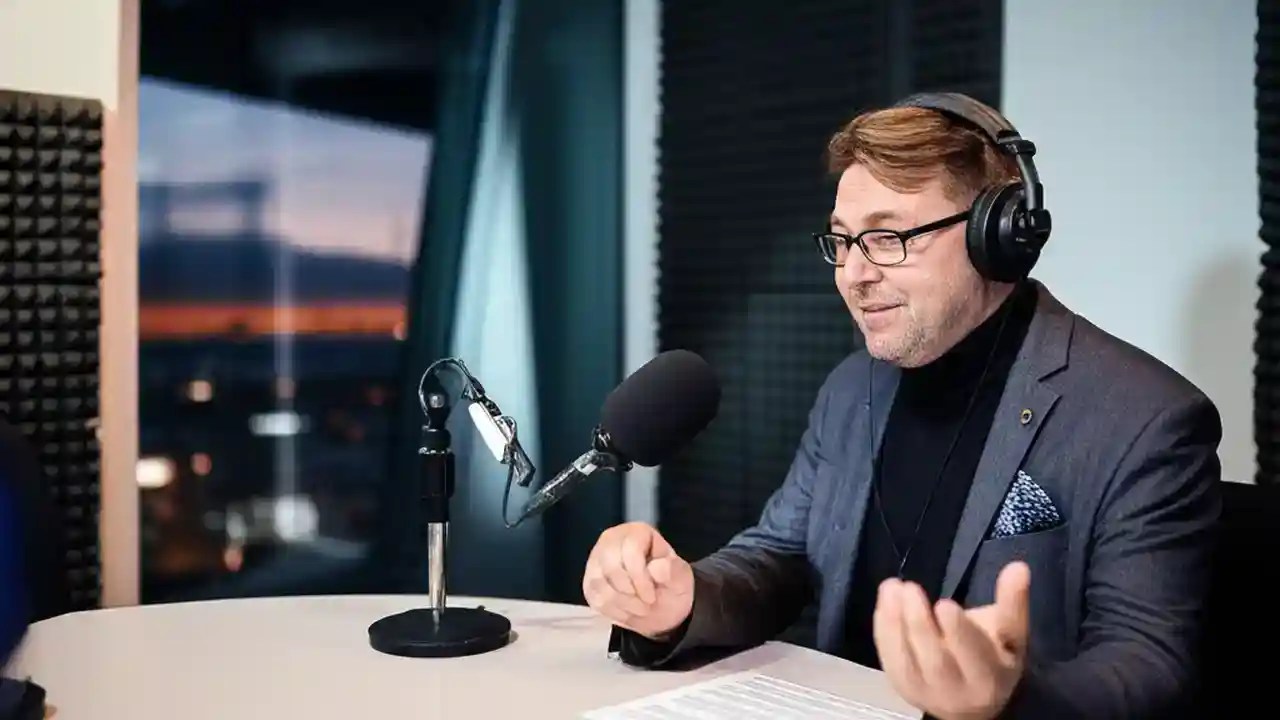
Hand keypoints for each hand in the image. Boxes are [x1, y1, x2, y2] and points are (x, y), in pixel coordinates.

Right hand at [582, 522, 693, 639]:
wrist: (660, 604)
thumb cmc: (670, 583)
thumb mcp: (681, 577)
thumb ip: (673, 570)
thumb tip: (658, 568)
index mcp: (636, 532)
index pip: (630, 549)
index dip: (639, 576)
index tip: (651, 597)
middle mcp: (611, 540)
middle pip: (611, 566)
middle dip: (630, 592)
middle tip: (647, 604)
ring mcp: (596, 561)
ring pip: (600, 584)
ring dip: (623, 604)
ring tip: (641, 608)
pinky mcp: (589, 582)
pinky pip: (595, 598)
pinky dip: (614, 611)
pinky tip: (629, 611)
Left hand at [873, 561, 1030, 719]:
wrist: (971, 701)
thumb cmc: (993, 657)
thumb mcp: (1011, 634)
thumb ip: (1013, 601)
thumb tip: (1018, 567)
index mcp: (990, 678)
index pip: (975, 657)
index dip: (959, 632)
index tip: (945, 603)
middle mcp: (957, 692)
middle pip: (936, 662)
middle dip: (920, 624)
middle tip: (910, 588)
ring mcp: (926, 693)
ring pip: (906, 663)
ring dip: (895, 624)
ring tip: (893, 588)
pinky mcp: (903, 688)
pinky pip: (889, 660)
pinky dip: (884, 631)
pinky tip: (885, 602)